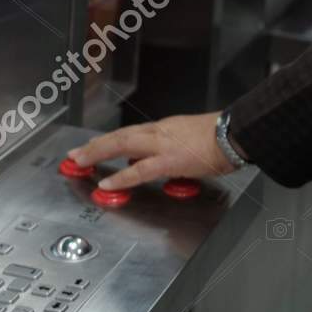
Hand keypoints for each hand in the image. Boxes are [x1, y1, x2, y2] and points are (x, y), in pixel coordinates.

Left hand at [68, 111, 235, 190]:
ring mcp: (163, 145)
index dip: (109, 141)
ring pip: (123, 145)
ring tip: (80, 161)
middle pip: (120, 136)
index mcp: (165, 129)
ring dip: (98, 152)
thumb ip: (167, 152)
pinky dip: (121, 177)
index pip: (130, 134)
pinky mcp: (170, 160)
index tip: (93, 148)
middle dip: (95, 145)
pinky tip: (106, 182)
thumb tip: (150, 164)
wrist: (235, 133)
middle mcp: (159, 133)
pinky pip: (139, 170)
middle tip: (75, 154)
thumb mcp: (188, 141)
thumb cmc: (220, 138)